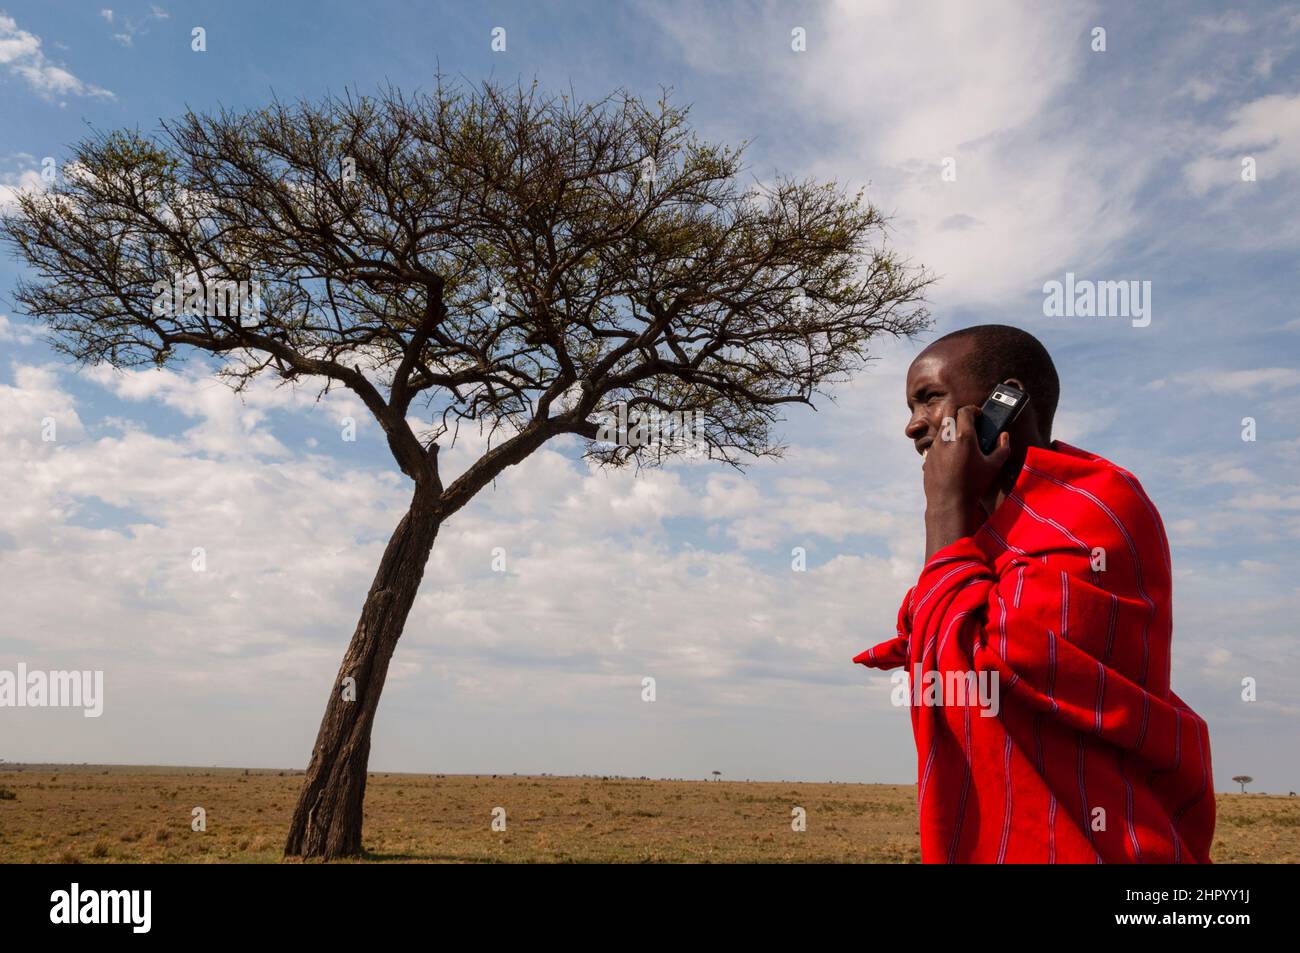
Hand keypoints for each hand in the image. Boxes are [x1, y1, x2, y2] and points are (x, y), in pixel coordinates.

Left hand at [922, 405, 1011, 558]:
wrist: (949, 503)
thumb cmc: (973, 485)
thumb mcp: (993, 467)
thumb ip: (1003, 448)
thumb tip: (1004, 436)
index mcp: (964, 437)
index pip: (965, 410)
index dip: (973, 409)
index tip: (979, 414)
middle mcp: (946, 438)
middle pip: (948, 411)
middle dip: (959, 411)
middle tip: (969, 419)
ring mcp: (934, 447)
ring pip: (942, 426)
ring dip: (952, 426)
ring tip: (962, 437)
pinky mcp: (928, 456)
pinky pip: (936, 441)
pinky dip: (945, 441)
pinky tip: (953, 453)